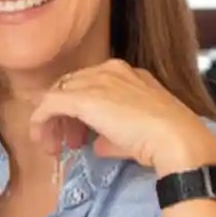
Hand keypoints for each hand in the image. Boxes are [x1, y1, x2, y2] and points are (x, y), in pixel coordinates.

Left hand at [28, 59, 215, 175]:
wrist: (175, 138)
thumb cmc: (161, 139)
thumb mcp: (132, 131)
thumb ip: (110, 134)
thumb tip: (97, 145)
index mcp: (125, 73)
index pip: (87, 84)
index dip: (76, 110)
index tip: (78, 135)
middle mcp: (110, 70)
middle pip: (70, 87)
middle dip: (63, 116)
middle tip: (66, 142)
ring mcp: (96, 81)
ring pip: (58, 94)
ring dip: (51, 121)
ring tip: (54, 146)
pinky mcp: (83, 97)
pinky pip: (49, 104)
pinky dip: (40, 122)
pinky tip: (41, 140)